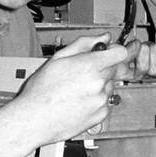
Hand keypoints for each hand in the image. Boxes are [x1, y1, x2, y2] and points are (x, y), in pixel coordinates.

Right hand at [15, 32, 130, 145]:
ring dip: (98, 85)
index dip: (119, 50)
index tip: (119, 50)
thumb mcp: (58, 58)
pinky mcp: (100, 116)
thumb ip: (84, 44)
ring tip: (76, 89)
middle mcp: (99, 84)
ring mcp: (101, 101)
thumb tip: (102, 37)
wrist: (34, 119)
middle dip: (103, 68)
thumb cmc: (41, 91)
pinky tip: (79, 101)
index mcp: (90, 66)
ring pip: (109, 86)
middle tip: (84, 72)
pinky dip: (96, 100)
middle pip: (115, 69)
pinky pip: (105, 103)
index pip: (121, 53)